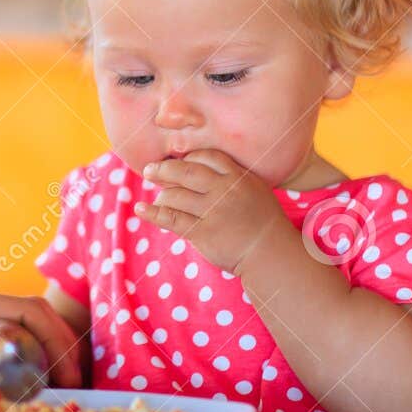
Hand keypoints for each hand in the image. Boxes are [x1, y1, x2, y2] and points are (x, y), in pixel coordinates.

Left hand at [137, 150, 293, 274]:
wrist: (271, 254)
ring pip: (175, 195)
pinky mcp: (203, 232)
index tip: (177, 161)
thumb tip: (199, 166)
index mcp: (238, 177)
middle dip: (163, 169)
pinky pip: (171, 219)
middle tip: (149, 170)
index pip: (207, 156)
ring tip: (157, 197)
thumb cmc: (262, 222)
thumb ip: (232, 177)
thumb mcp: (255, 190)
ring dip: (161, 195)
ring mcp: (213, 211)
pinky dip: (152, 213)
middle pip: (185, 172)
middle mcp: (225, 190)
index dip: (188, 157)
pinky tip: (141, 209)